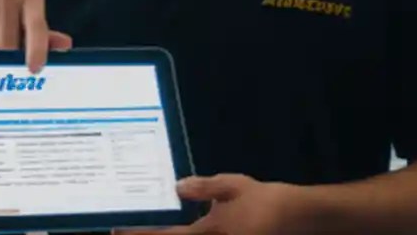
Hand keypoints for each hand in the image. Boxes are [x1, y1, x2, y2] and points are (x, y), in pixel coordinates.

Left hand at [114, 175, 302, 234]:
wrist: (298, 218)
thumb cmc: (264, 200)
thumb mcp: (231, 186)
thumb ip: (202, 188)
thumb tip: (177, 187)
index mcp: (208, 232)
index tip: (117, 231)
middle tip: (124, 230)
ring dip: (169, 233)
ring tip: (150, 227)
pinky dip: (184, 232)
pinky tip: (179, 225)